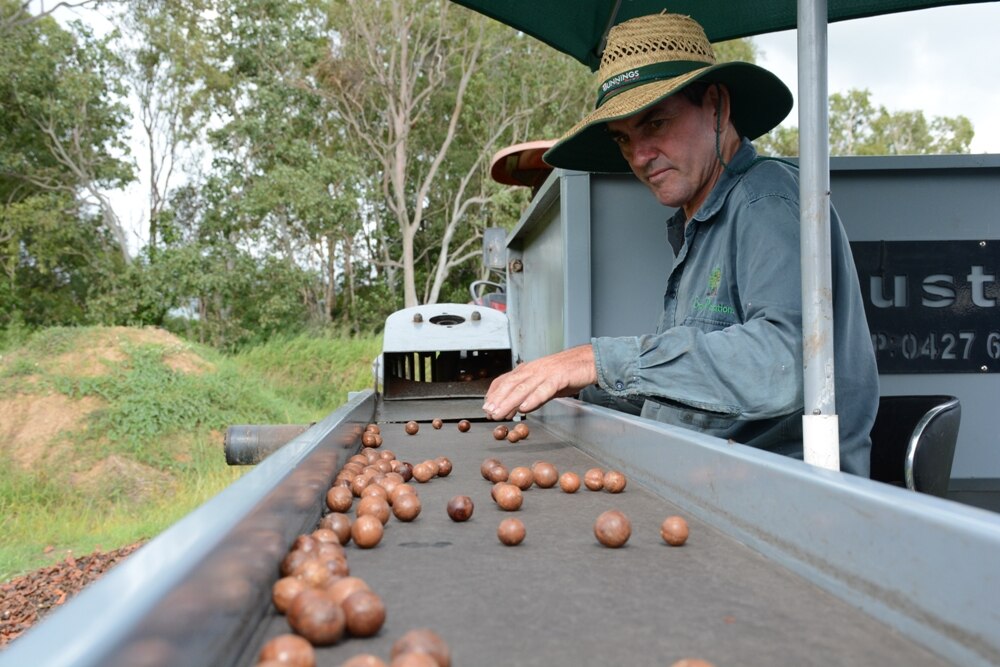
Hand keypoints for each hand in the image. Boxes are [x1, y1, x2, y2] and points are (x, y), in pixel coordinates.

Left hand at [482, 345, 597, 419]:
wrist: (590, 360)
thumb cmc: (568, 373)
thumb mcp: (545, 384)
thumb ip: (531, 395)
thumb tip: (516, 408)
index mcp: (529, 369)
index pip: (505, 380)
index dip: (494, 394)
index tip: (486, 407)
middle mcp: (534, 369)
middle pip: (511, 385)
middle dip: (497, 400)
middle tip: (488, 413)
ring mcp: (546, 372)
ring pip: (523, 388)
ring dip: (509, 402)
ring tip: (500, 414)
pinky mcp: (559, 377)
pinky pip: (544, 389)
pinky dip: (533, 399)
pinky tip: (525, 408)